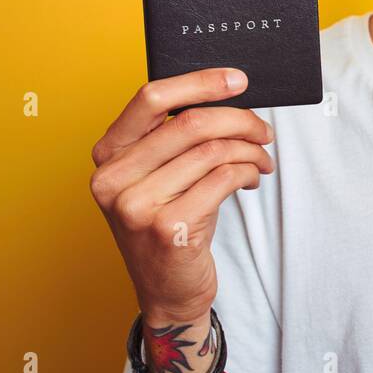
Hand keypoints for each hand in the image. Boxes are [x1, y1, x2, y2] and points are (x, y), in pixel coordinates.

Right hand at [89, 68, 273, 325]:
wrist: (168, 293)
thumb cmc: (169, 224)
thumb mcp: (159, 177)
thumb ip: (174, 138)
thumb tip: (228, 98)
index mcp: (109, 155)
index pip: (152, 98)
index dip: (200, 83)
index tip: (238, 80)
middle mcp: (114, 179)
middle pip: (191, 123)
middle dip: (240, 121)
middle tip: (263, 131)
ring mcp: (136, 206)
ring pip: (213, 151)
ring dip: (250, 151)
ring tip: (261, 160)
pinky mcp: (167, 229)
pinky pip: (223, 179)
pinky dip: (247, 173)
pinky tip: (251, 180)